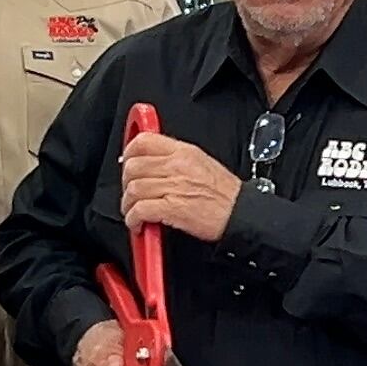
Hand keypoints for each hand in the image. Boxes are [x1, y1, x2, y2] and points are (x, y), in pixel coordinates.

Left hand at [120, 133, 244, 242]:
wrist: (241, 213)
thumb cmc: (225, 193)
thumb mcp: (202, 161)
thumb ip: (175, 158)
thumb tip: (152, 161)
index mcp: (183, 152)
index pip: (143, 142)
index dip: (129, 153)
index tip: (127, 163)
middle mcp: (176, 166)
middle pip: (133, 167)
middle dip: (125, 182)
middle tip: (130, 192)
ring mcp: (174, 187)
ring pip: (133, 189)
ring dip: (128, 204)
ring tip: (133, 211)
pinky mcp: (172, 208)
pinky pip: (140, 210)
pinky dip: (133, 219)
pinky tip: (138, 223)